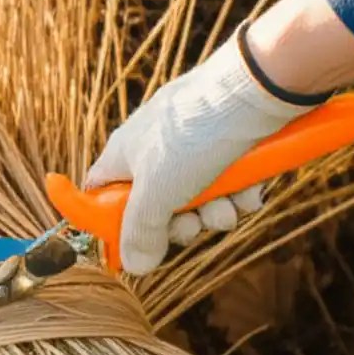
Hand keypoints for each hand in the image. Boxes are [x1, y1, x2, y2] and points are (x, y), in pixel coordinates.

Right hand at [88, 0, 353, 274]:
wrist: (255, 88)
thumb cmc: (193, 134)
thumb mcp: (158, 192)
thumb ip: (140, 232)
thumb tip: (134, 266)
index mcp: (123, 156)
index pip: (98, 194)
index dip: (108, 222)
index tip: (128, 246)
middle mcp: (154, 151)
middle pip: (156, 210)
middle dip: (180, 226)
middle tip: (193, 224)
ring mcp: (192, 149)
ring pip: (198, 202)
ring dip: (216, 213)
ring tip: (230, 204)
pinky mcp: (228, 147)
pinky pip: (228, 187)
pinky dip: (240, 195)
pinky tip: (251, 191)